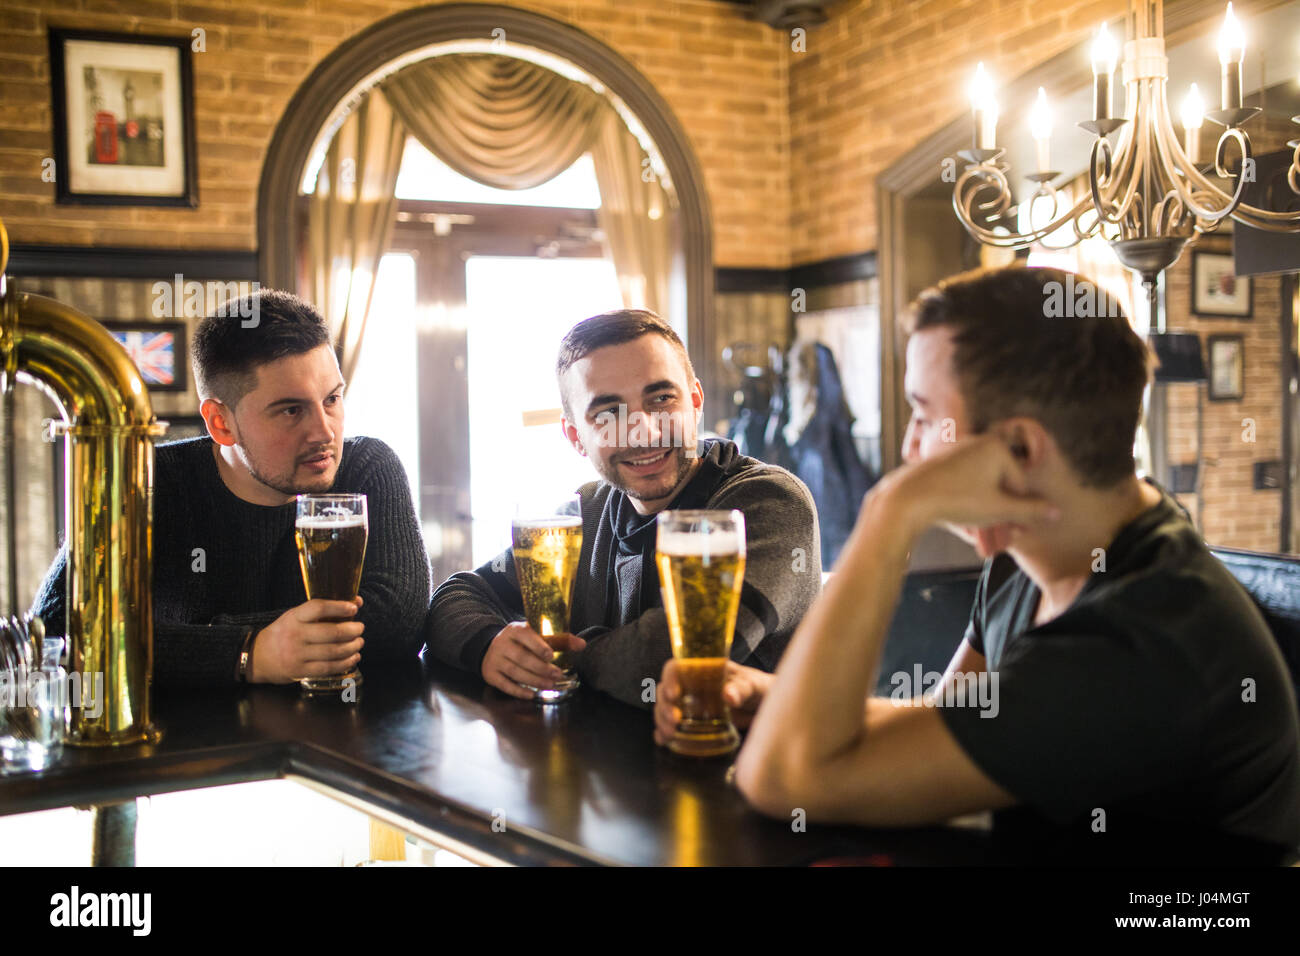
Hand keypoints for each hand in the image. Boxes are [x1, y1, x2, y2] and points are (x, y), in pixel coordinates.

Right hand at [250, 596, 363, 683]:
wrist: (256, 657)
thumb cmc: (283, 633)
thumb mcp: (296, 617)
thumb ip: (322, 611)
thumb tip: (356, 602)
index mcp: (293, 617)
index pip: (318, 608)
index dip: (339, 607)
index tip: (354, 608)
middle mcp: (295, 635)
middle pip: (331, 632)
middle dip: (352, 630)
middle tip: (360, 628)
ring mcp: (297, 654)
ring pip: (333, 651)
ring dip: (352, 647)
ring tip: (359, 642)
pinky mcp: (299, 671)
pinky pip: (328, 668)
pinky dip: (345, 663)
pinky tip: (353, 657)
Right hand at [481, 622, 586, 699]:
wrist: (490, 647)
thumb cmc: (520, 641)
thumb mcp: (535, 634)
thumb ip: (558, 639)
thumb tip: (582, 644)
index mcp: (515, 630)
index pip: (526, 636)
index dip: (538, 646)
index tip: (551, 655)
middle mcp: (502, 644)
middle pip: (522, 657)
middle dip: (541, 668)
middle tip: (557, 674)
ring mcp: (495, 660)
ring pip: (515, 672)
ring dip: (534, 680)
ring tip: (549, 685)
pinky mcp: (490, 675)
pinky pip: (505, 685)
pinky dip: (518, 691)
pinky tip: (531, 694)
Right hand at [654, 659, 771, 745]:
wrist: (769, 708)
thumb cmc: (760, 689)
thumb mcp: (754, 686)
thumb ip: (742, 688)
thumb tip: (728, 695)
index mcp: (703, 670)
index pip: (677, 667)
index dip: (670, 678)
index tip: (674, 695)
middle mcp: (693, 686)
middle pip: (665, 690)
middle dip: (664, 706)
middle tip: (674, 722)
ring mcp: (692, 705)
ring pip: (665, 708)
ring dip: (662, 720)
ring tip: (670, 735)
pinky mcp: (694, 722)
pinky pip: (672, 725)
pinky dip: (664, 733)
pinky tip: (664, 741)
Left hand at [873, 435, 1060, 556]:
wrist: (906, 499)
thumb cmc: (954, 500)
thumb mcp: (998, 509)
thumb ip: (1029, 510)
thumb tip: (1056, 512)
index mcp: (995, 447)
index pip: (1019, 483)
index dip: (1018, 510)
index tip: (1015, 530)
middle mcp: (976, 443)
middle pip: (1000, 482)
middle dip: (1001, 510)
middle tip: (1000, 535)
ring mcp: (956, 451)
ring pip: (980, 484)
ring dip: (984, 509)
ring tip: (980, 532)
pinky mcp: (939, 462)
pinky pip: (961, 483)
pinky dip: (966, 500)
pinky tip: (961, 519)